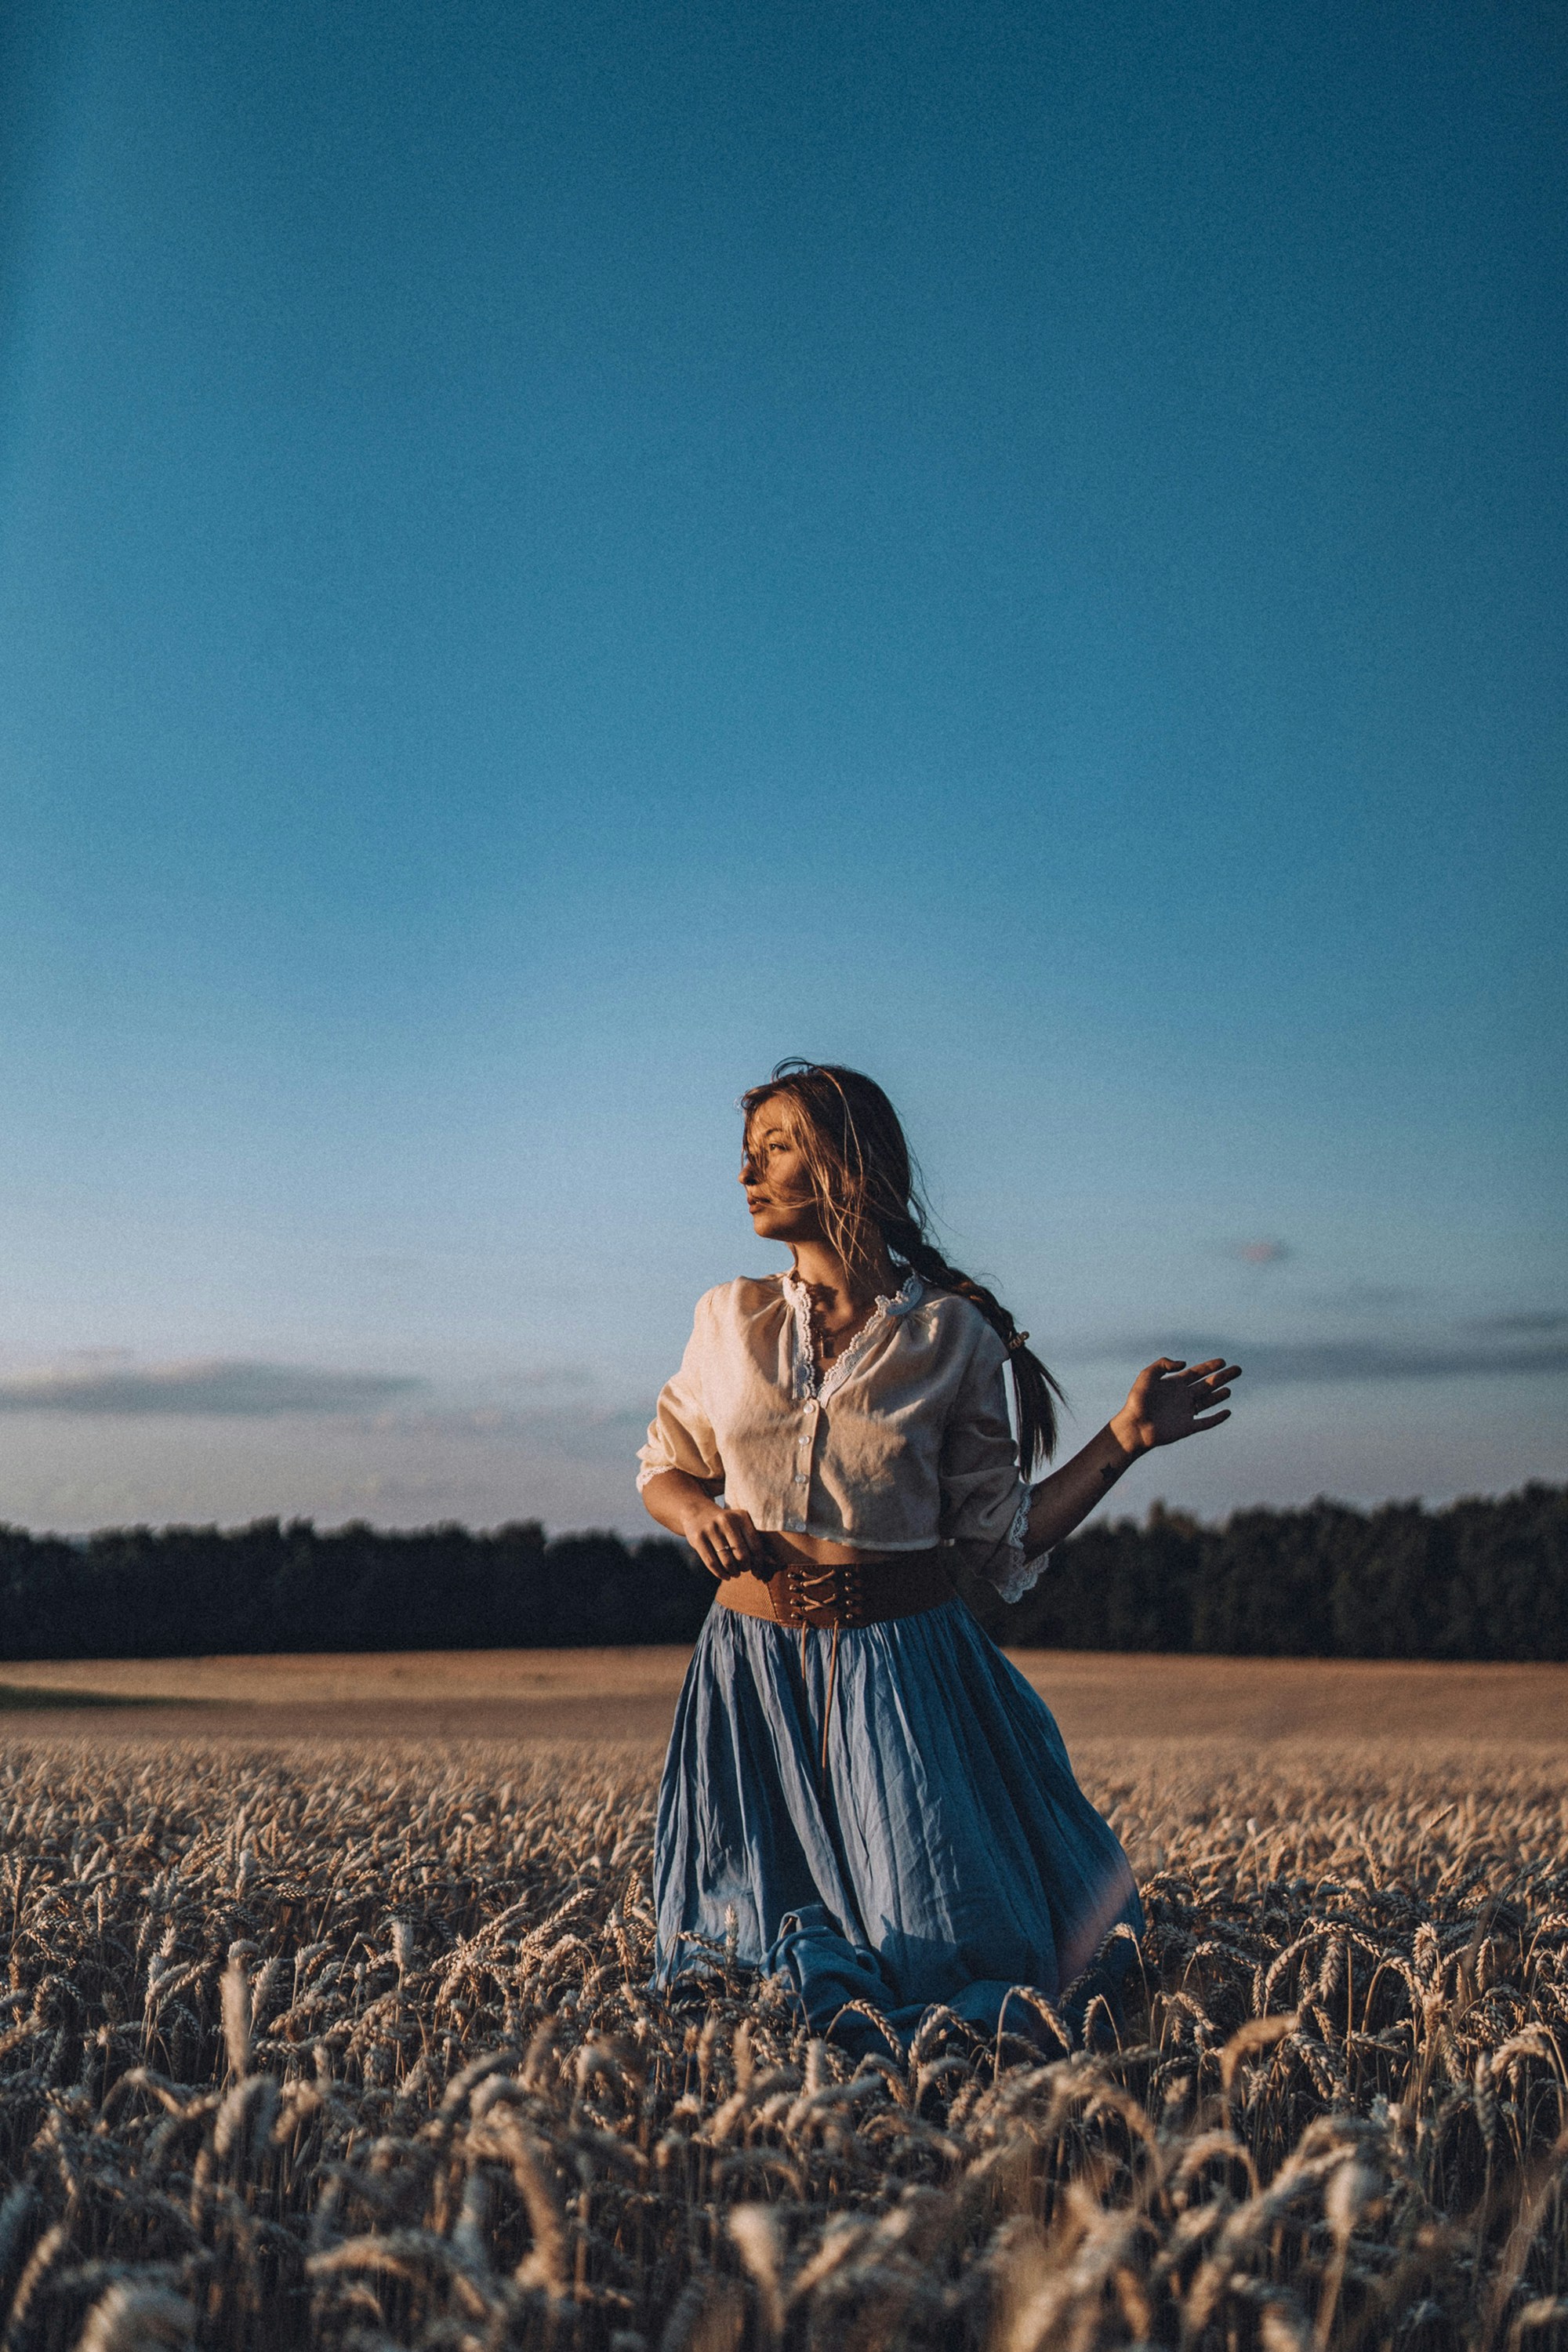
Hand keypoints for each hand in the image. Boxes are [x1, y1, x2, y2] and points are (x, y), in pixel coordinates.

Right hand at [679, 1494, 766, 1577]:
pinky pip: (712, 1563)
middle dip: (745, 1567)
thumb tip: (773, 1563)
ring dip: (733, 1572)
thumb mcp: (740, 1526)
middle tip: (743, 1570)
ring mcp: (711, 1529)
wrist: (697, 1511)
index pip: (756, 1546)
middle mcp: (727, 1521)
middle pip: (742, 1555)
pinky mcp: (698, 1538)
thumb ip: (755, 1542)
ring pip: (727, 1561)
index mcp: (742, 1516)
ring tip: (735, 1573)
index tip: (757, 1572)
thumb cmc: (726, 1524)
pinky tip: (725, 1576)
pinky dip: (720, 1574)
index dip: (758, 1563)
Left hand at [1110, 1357, 1240, 1455]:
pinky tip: (1227, 1412)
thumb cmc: (1137, 1401)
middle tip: (1237, 1370)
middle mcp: (1182, 1397)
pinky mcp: (1187, 1427)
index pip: (1196, 1373)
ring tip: (1229, 1389)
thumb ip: (1163, 1364)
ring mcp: (1186, 1412)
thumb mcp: (1147, 1375)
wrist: (1135, 1426)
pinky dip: (1217, 1418)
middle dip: (1222, 1377)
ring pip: (1208, 1402)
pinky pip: (1206, 1422)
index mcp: (1174, 1384)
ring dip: (1219, 1395)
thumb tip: (1185, 1363)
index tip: (1223, 1361)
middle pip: (1207, 1385)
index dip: (1209, 1367)